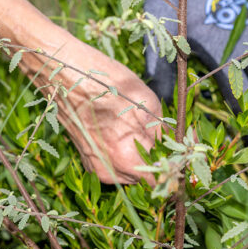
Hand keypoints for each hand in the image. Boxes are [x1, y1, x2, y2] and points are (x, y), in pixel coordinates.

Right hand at [0, 0, 160, 184]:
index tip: (189, 152)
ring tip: (149, 125)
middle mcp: (108, 171)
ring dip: (146, 152)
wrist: (57, 69)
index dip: (178, 166)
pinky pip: (118, 161)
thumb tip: (175, 149)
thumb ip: (162, 132)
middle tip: (173, 134)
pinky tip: (129, 125)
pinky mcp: (88, 157)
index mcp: (124, 159)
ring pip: (134, 168)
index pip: (162, 179)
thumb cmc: (102, 79)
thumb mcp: (144, 101)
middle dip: (163, 157)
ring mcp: (96, 166)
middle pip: (148, 176)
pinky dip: (129, 149)